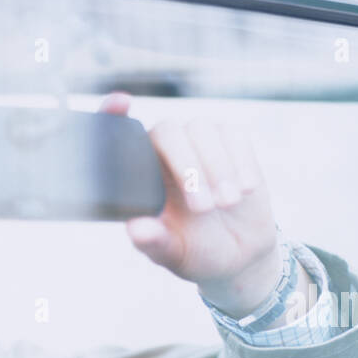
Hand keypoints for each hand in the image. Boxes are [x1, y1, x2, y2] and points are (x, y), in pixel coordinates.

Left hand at [100, 92, 283, 314]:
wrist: (238, 256)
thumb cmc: (194, 252)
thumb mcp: (172, 255)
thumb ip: (154, 243)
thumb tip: (136, 228)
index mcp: (140, 175)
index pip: (119, 137)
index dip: (113, 112)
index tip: (121, 102)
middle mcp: (165, 153)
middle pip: (168, 131)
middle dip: (187, 166)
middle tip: (203, 208)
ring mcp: (199, 144)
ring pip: (203, 129)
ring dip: (216, 167)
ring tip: (226, 204)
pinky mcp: (232, 143)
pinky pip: (235, 135)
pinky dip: (240, 161)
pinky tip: (244, 189)